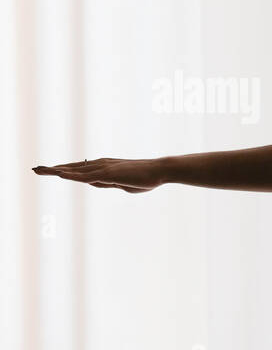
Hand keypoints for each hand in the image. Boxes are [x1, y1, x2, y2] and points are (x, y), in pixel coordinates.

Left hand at [31, 157, 164, 192]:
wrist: (159, 170)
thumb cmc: (145, 178)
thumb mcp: (122, 184)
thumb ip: (106, 183)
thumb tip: (93, 183)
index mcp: (103, 167)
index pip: (78, 169)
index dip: (62, 170)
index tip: (48, 170)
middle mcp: (99, 165)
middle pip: (71, 167)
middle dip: (52, 169)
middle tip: (35, 169)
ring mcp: (103, 168)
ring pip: (74, 170)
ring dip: (55, 170)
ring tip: (39, 170)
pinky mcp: (108, 173)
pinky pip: (85, 176)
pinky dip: (71, 175)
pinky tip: (59, 175)